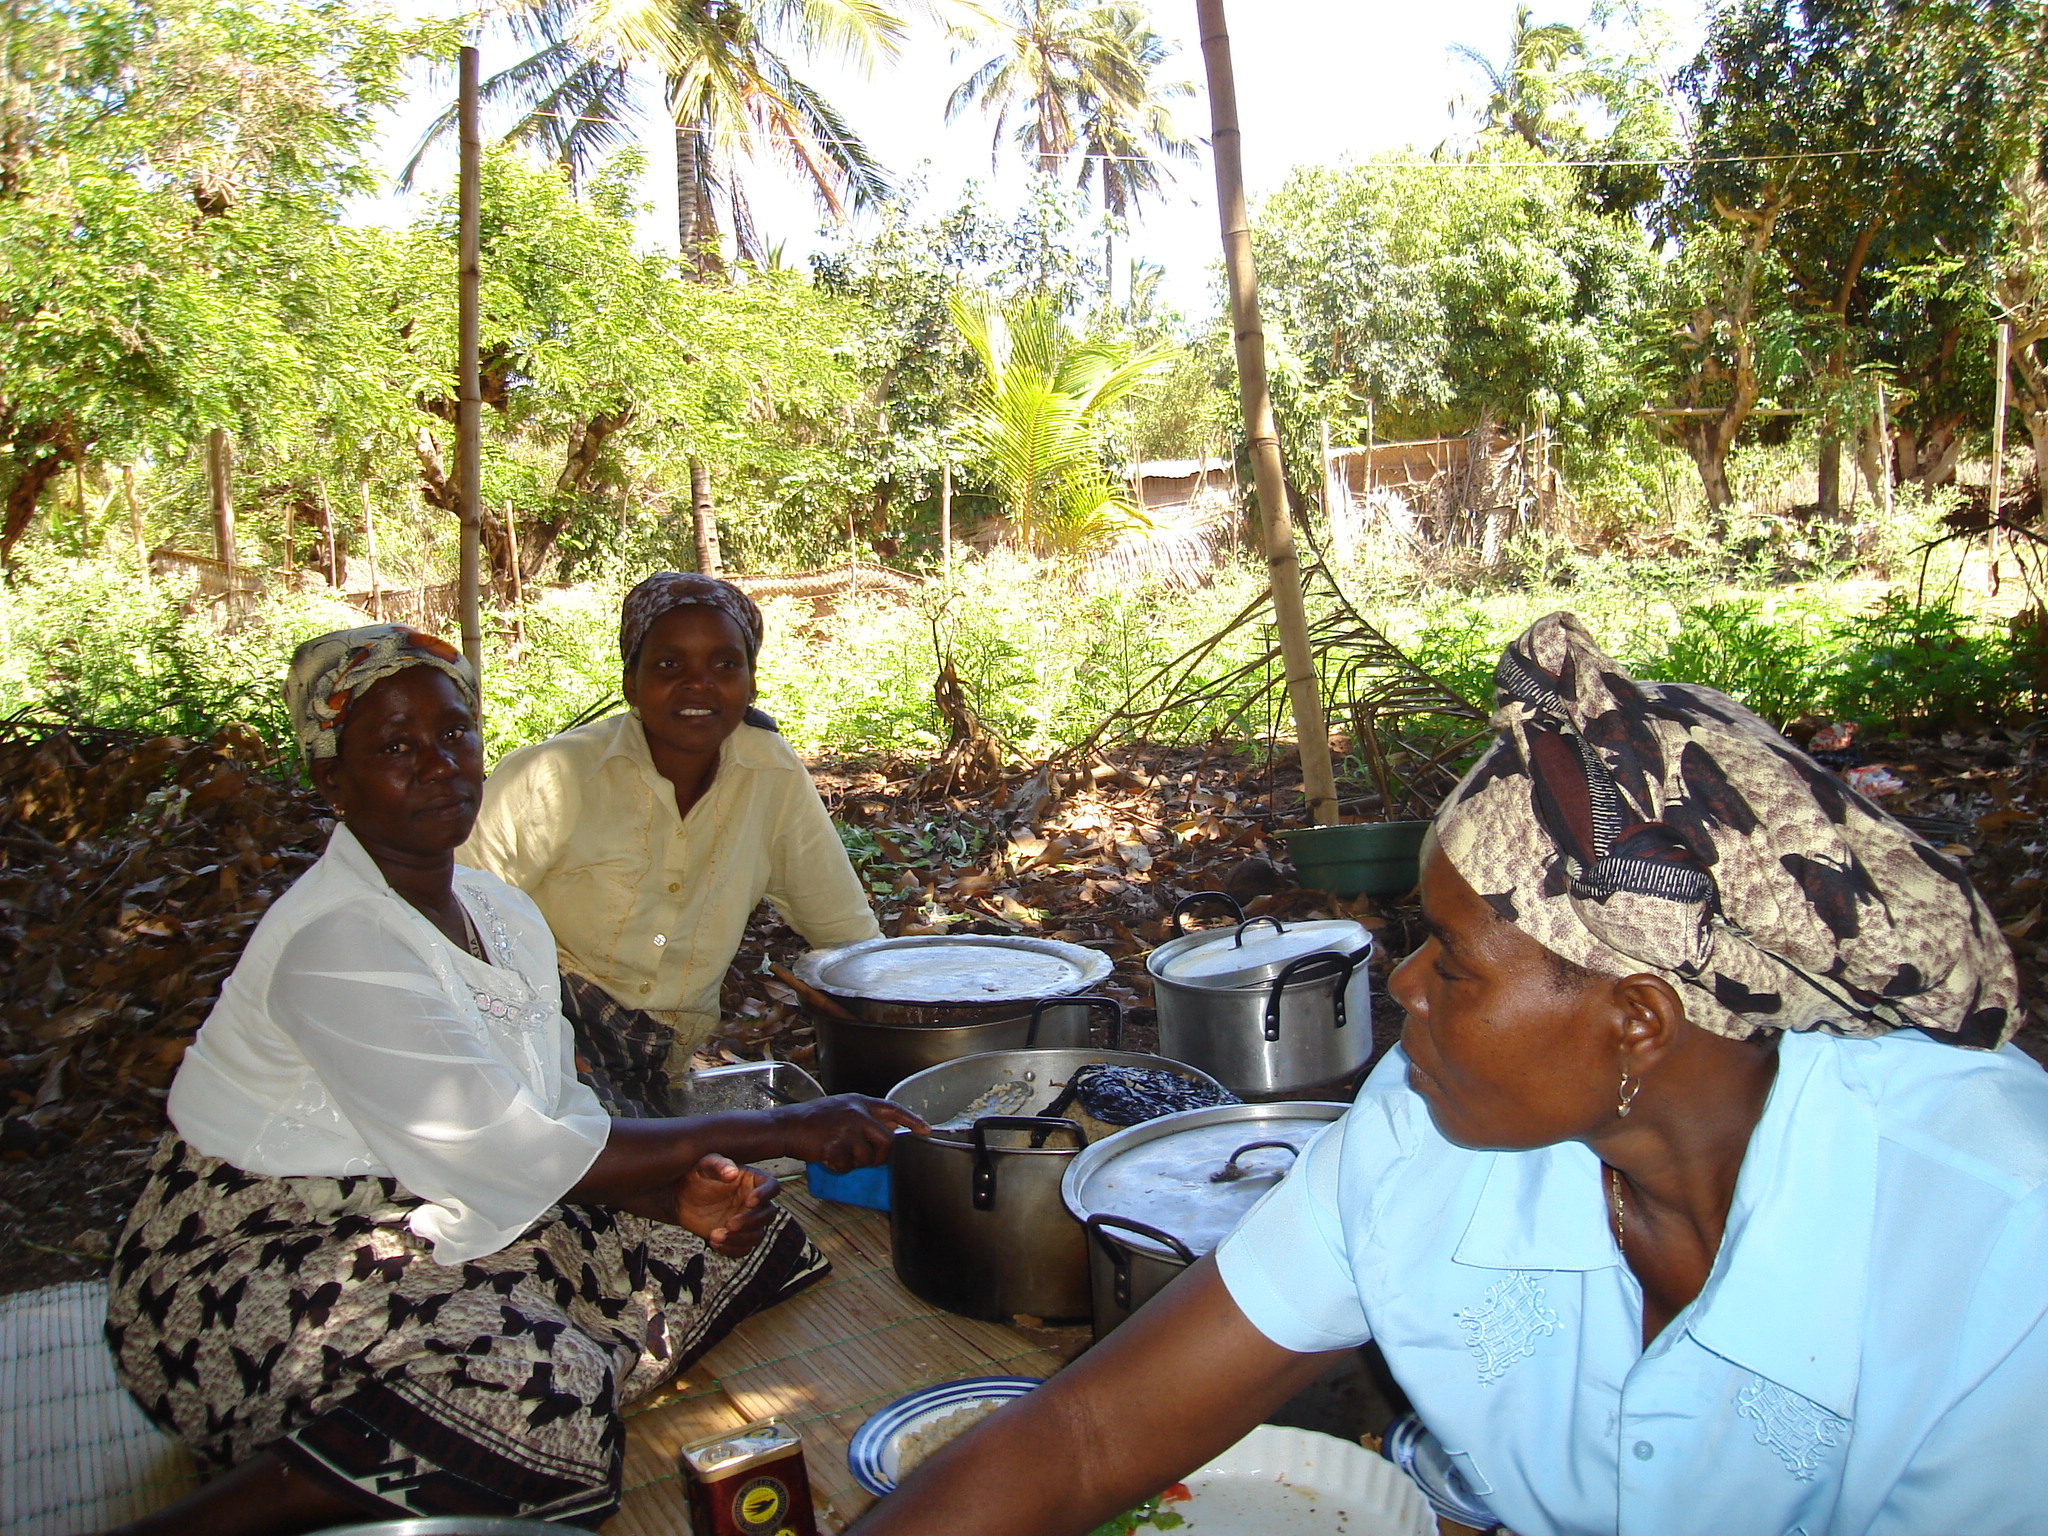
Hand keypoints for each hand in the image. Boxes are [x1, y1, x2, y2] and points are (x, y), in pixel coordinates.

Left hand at [671, 1154, 779, 1255]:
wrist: (681, 1197)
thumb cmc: (696, 1175)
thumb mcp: (704, 1164)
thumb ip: (718, 1164)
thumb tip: (732, 1172)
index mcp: (753, 1181)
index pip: (772, 1186)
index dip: (765, 1194)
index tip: (749, 1201)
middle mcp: (755, 1202)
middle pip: (769, 1214)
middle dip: (751, 1221)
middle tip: (729, 1224)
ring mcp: (747, 1221)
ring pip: (758, 1235)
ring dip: (740, 1238)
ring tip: (716, 1235)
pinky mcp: (736, 1237)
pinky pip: (744, 1249)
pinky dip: (732, 1249)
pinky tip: (715, 1242)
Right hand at [769, 1094, 927, 1172]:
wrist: (786, 1126)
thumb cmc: (814, 1119)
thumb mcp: (843, 1108)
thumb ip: (866, 1116)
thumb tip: (893, 1127)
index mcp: (859, 1102)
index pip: (893, 1109)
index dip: (911, 1120)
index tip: (925, 1130)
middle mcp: (856, 1113)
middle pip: (887, 1141)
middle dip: (881, 1156)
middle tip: (870, 1160)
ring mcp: (846, 1130)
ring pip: (867, 1157)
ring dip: (855, 1162)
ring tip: (838, 1152)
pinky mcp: (834, 1146)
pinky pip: (847, 1166)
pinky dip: (838, 1168)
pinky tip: (826, 1157)